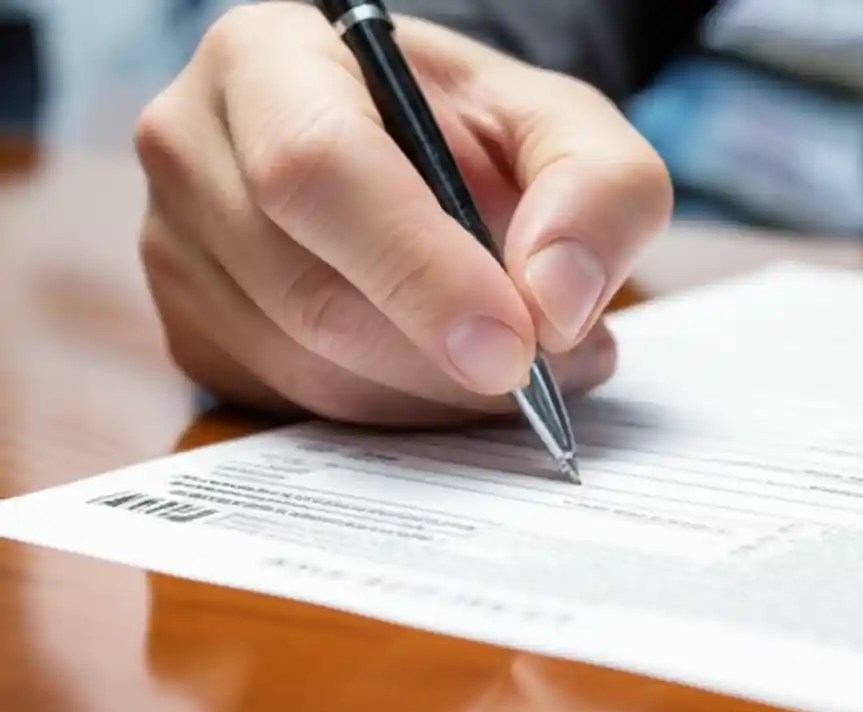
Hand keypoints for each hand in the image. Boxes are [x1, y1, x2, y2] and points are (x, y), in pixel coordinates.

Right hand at [136, 3, 670, 424]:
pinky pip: (298, 412)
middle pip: (310, 295)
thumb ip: (598, 190)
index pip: (317, 168)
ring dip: (436, 396)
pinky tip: (452, 376)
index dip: (420, 269)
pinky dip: (398, 416)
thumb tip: (557, 303)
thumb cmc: (476, 133)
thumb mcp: (565, 128)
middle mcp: (194, 150)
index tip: (514, 344)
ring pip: (308, 372)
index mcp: (270, 58)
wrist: (416, 161)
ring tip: (523, 363)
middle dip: (447, 357)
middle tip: (550, 366)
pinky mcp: (196, 337)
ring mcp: (177, 253)